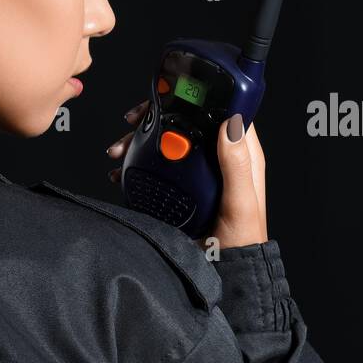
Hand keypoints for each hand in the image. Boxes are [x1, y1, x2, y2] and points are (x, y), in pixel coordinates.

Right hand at [108, 103, 267, 248]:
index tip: (170, 94)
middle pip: (187, 121)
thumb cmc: (242, 238)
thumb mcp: (241, 202)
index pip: (220, 109)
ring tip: (120, 149)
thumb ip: (236, 165)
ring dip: (141, 140)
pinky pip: (159, 163)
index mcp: (240, 153)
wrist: (227, 268)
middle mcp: (220, 157)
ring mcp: (199, 170)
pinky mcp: (183, 185)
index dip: (196, 97)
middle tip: (133, 121)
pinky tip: (123, 168)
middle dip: (157, 117)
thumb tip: (231, 124)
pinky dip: (138, 160)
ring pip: (168, 141)